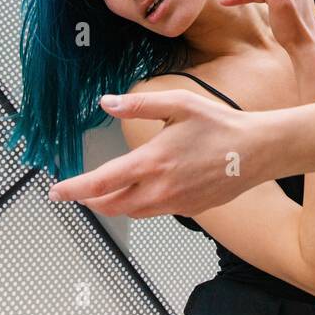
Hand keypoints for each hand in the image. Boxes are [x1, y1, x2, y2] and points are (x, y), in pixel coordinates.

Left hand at [47, 88, 275, 216]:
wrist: (258, 151)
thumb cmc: (221, 125)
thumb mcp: (178, 104)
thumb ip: (138, 105)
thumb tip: (106, 102)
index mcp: (152, 161)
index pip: (100, 183)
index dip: (73, 190)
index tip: (55, 192)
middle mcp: (160, 188)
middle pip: (111, 206)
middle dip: (89, 201)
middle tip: (77, 193)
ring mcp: (175, 203)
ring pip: (132, 212)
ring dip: (113, 205)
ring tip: (103, 193)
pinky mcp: (189, 210)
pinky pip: (155, 212)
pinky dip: (140, 205)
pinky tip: (143, 190)